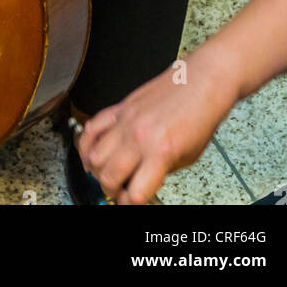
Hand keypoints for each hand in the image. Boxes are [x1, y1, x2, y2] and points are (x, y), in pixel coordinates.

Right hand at [76, 52, 238, 204]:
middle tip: (122, 191)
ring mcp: (126, 120)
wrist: (201, 83)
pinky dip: (85, 144)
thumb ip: (161, 172)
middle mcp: (139, 137)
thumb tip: (143, 183)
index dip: (133, 204)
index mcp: (160, 153)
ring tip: (109, 173)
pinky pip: (91, 127)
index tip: (135, 202)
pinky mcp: (120, 107)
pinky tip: (91, 154)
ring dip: (98, 171)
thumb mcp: (188, 157)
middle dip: (113, 191)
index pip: (135, 193)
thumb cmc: (200, 116)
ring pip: (94, 155)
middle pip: (108, 177)